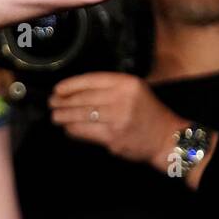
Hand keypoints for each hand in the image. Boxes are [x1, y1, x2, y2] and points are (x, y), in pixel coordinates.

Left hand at [48, 72, 185, 166]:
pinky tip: (68, 129)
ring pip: (81, 115)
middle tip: (52, 104)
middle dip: (63, 102)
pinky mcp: (113, 137)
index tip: (58, 89)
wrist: (166, 138)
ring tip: (55, 117)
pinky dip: (73, 130)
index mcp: (127, 83)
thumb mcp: (134, 91)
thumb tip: (74, 92)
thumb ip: (109, 88)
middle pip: (83, 98)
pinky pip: (85, 131)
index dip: (70, 85)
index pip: (91, 80)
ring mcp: (117, 118)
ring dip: (64, 116)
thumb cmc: (147, 114)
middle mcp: (122, 98)